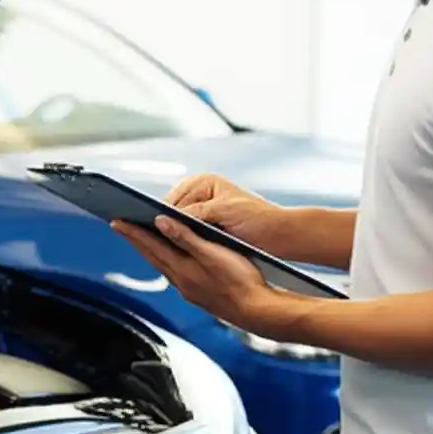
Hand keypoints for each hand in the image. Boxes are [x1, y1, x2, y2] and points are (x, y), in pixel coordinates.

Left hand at [111, 215, 281, 331]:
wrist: (258, 311)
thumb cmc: (240, 281)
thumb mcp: (213, 253)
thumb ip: (185, 237)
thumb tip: (160, 223)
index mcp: (181, 269)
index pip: (149, 246)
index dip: (132, 232)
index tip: (117, 221)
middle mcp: (180, 281)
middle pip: (151, 256)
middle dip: (136, 240)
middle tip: (121, 227)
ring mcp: (189, 290)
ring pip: (162, 266)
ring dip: (150, 251)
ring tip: (142, 240)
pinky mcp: (199, 295)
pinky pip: (175, 274)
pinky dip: (167, 262)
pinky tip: (172, 260)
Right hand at [164, 173, 284, 249]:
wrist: (281, 235)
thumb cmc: (258, 219)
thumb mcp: (224, 212)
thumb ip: (196, 213)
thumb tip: (169, 219)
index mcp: (203, 182)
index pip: (172, 200)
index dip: (162, 215)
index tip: (151, 229)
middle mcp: (200, 192)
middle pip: (172, 211)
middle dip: (166, 225)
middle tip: (155, 241)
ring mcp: (203, 209)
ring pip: (178, 223)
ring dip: (175, 234)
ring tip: (165, 248)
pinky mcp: (208, 225)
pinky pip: (188, 232)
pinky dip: (184, 240)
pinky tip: (181, 251)